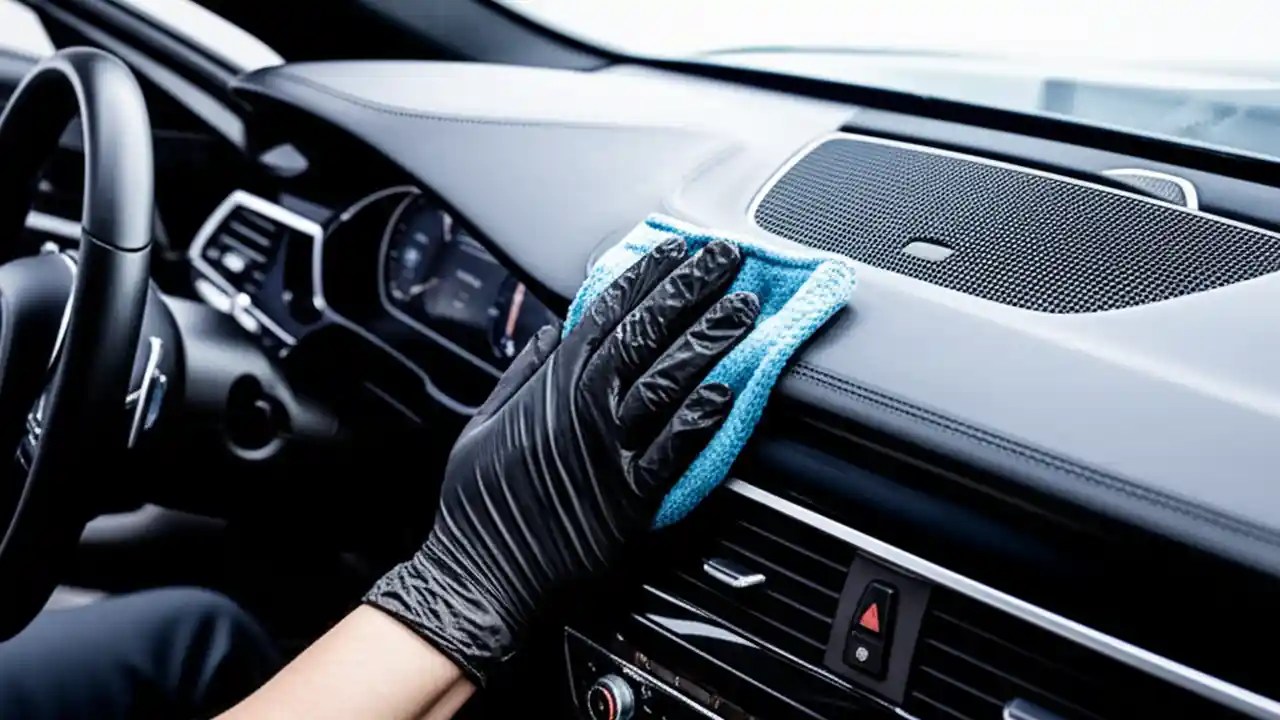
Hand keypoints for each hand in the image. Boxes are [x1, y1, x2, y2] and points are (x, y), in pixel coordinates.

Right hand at [364, 238, 758, 685]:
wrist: (481, 574)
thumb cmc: (478, 504)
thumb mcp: (483, 421)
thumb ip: (520, 372)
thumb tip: (548, 331)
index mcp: (550, 385)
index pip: (606, 313)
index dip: (645, 277)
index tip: (675, 250)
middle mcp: (583, 407)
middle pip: (646, 334)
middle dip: (689, 290)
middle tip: (725, 258)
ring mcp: (610, 449)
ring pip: (668, 380)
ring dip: (709, 340)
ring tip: (743, 309)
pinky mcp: (631, 496)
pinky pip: (675, 450)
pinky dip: (703, 418)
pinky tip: (732, 391)